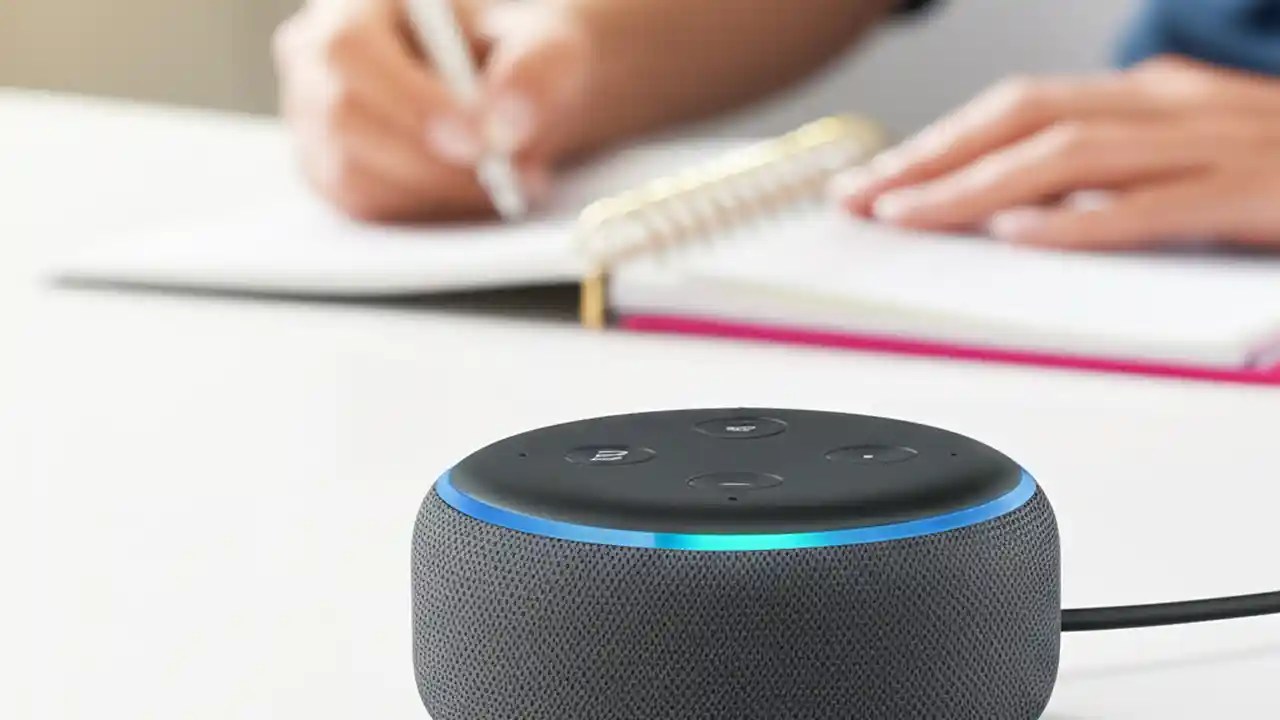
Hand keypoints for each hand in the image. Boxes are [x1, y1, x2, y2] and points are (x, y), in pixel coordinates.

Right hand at [273, 0, 589, 220]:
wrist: (511, 96)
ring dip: (437, 192)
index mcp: (354, 5)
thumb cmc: (517, 56)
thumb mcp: (543, 45)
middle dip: (429, 160)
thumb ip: (535, 70)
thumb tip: (508, 123)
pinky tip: (480, 198)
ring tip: (512, 186)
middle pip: (344, 118)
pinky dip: (429, 210)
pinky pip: (367, 207)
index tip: (480, 141)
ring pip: (352, 174)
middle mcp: (316, 60)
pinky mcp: (331, 174)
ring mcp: (314, 122)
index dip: (412, 100)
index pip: (354, 50)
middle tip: (504, 179)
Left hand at [830, 57, 1279, 249]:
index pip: (1020, 108)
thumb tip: (1021, 212)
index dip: (939, 140)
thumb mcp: (1189, 159)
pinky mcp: (1252, 195)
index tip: (874, 177)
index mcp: (1151, 99)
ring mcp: (1212, 146)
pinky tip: (1021, 238)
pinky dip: (1080, 222)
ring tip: (910, 217)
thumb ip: (1113, 176)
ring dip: (977, 187)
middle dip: (933, 157)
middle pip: (1027, 118)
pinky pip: (1153, 206)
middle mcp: (1171, 109)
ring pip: (1070, 157)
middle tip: (862, 196)